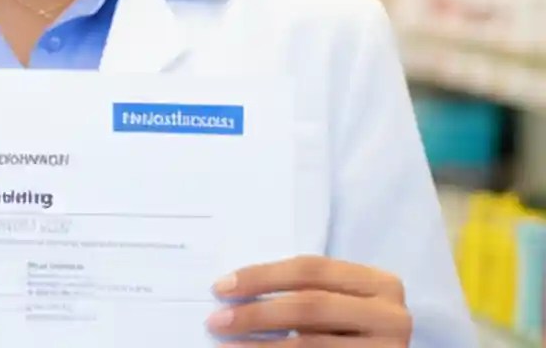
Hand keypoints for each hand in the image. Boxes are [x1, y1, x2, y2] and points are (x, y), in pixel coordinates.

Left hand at [205, 255, 411, 345]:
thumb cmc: (348, 326)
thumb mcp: (334, 301)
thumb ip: (300, 290)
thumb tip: (233, 291)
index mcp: (379, 283)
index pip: (310, 269)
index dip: (262, 276)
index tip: (221, 287)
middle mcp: (391, 315)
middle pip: (309, 305)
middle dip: (256, 313)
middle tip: (216, 320)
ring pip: (309, 344)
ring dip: (260, 346)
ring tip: (225, 345)